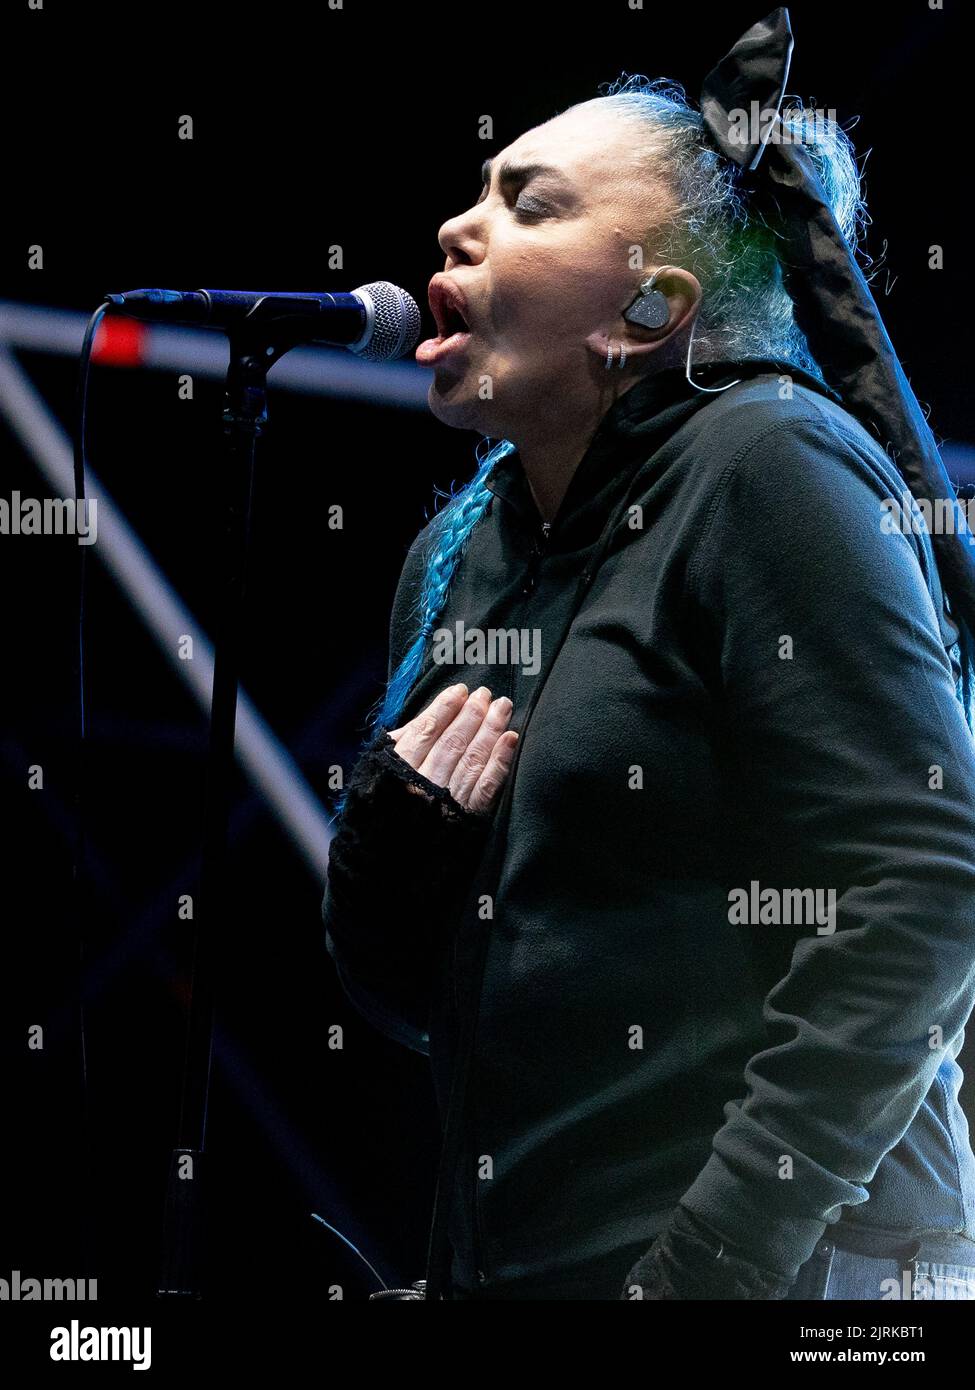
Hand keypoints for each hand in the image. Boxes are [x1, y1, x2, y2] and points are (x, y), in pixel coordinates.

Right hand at [387, 683, 517, 816]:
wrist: (395, 852)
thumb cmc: (389, 803)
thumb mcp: (380, 769)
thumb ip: (401, 741)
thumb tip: (430, 712)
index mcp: (399, 769)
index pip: (426, 731)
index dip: (444, 708)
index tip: (460, 691)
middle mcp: (423, 785)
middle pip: (452, 742)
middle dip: (472, 714)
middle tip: (485, 694)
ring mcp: (448, 802)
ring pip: (472, 759)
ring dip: (490, 730)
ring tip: (502, 707)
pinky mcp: (468, 817)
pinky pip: (487, 786)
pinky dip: (500, 761)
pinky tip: (510, 739)